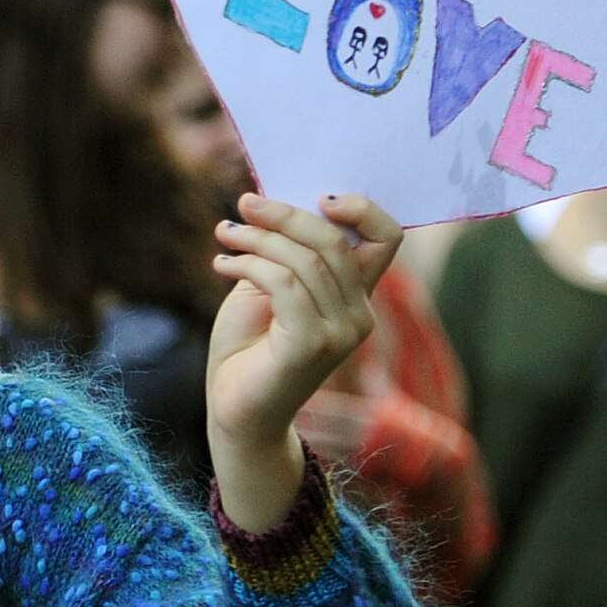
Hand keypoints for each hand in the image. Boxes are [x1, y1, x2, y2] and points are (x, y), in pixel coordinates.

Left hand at [206, 193, 399, 528]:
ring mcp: (340, 333)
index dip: (361, 207)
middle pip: (333, 240)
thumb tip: (272, 199)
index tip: (318, 195)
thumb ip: (283, 250)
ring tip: (226, 236)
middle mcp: (359, 314)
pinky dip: (248, 265)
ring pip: (304, 260)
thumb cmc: (249, 348)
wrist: (235, 411)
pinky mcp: (312, 345)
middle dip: (283, 215)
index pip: (385, 238)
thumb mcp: (269, 286)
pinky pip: (283, 284)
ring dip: (256, 239)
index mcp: (356, 297)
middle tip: (243, 204)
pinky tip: (221, 265)